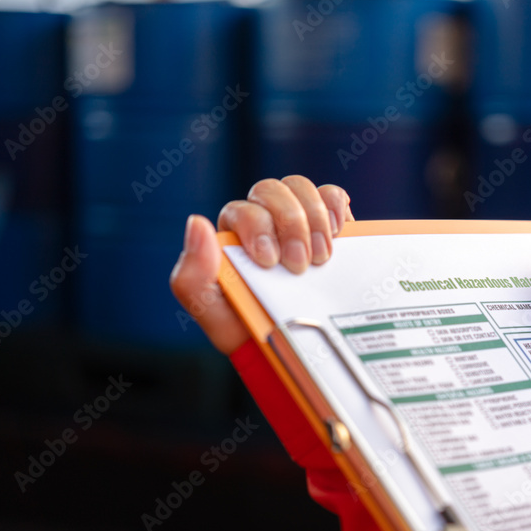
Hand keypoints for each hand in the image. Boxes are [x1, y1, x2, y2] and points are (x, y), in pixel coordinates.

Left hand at [170, 176, 354, 354]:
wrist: (288, 343)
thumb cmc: (245, 325)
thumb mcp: (210, 310)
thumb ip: (192, 274)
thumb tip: (197, 224)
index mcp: (233, 233)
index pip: (242, 209)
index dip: (258, 227)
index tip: (270, 261)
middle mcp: (264, 218)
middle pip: (272, 190)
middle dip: (290, 224)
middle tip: (300, 264)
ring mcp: (298, 218)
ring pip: (300, 187)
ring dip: (314, 218)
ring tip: (321, 257)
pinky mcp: (328, 223)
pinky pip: (332, 195)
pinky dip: (335, 207)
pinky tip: (338, 233)